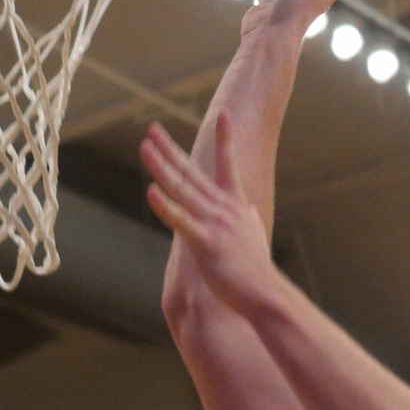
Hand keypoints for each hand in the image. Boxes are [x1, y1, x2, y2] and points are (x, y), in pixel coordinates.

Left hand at [143, 113, 283, 314]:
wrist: (265, 294)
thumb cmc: (256, 269)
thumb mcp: (255, 236)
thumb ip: (248, 219)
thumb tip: (248, 210)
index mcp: (235, 205)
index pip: (228, 164)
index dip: (226, 139)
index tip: (223, 115)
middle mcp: (224, 208)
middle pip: (191, 171)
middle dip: (169, 148)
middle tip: (152, 128)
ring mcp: (214, 224)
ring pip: (181, 189)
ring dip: (161, 166)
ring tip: (144, 146)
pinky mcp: (205, 243)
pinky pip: (180, 221)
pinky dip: (165, 206)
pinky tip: (150, 191)